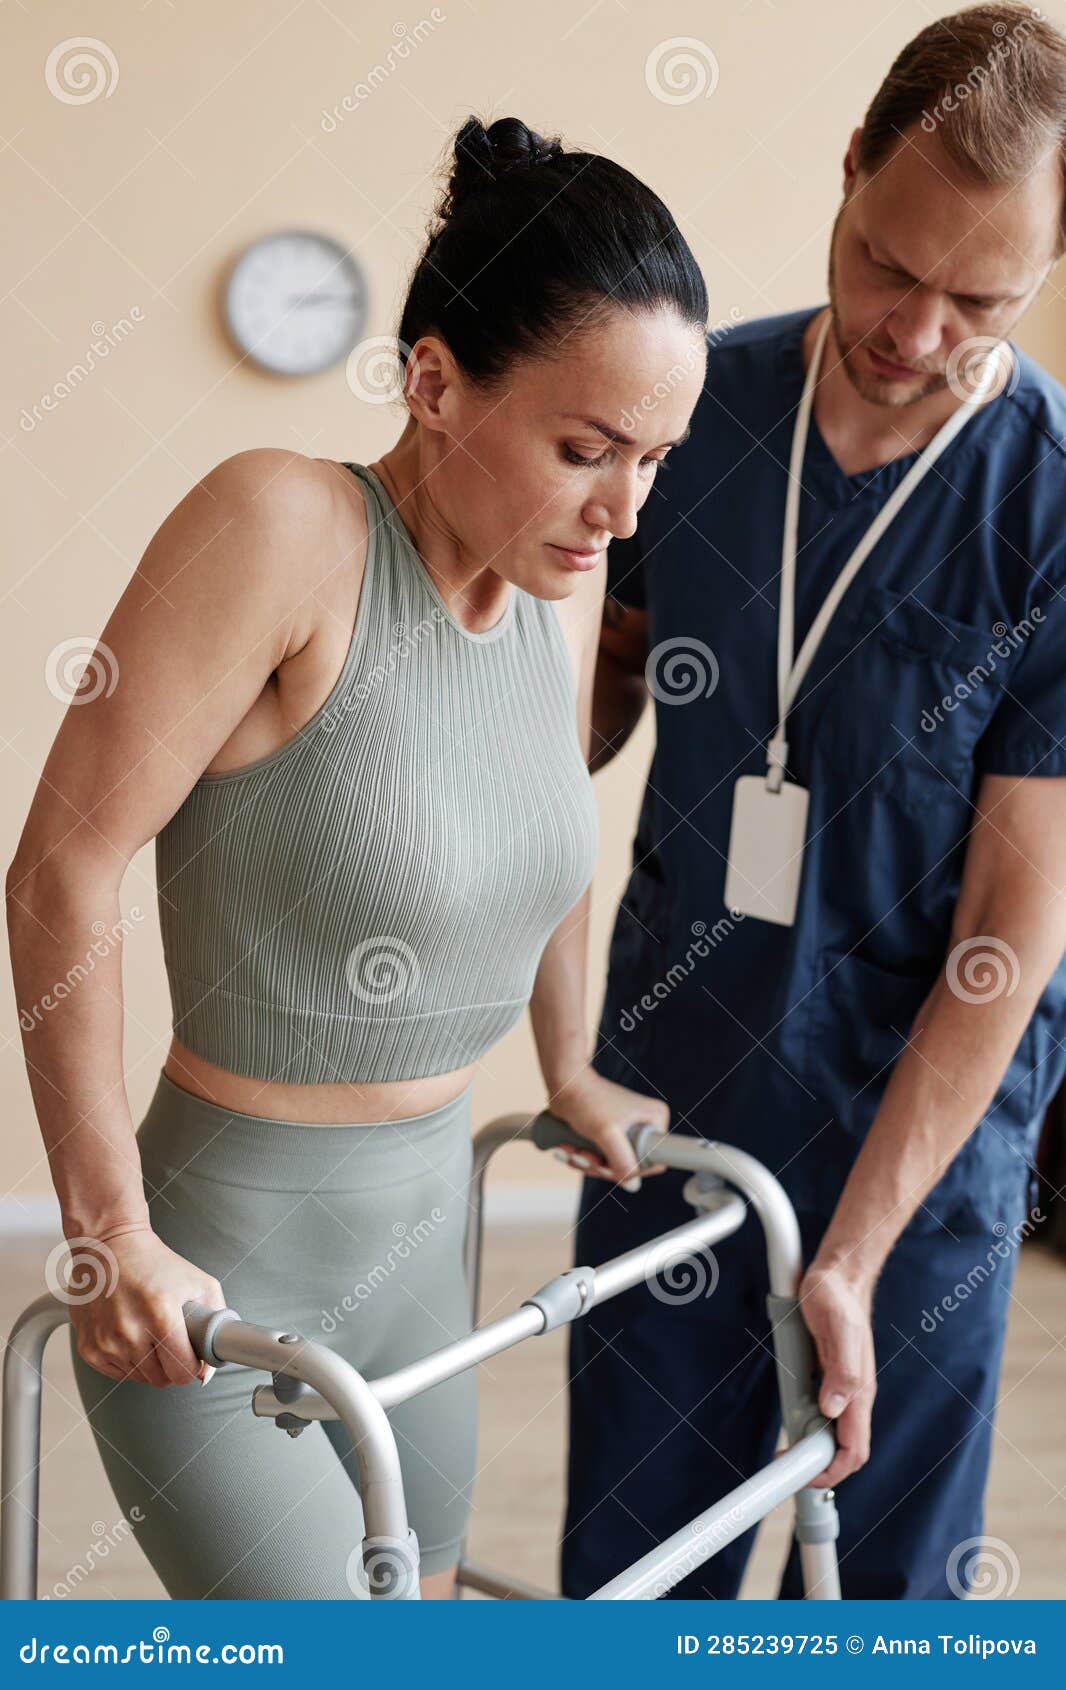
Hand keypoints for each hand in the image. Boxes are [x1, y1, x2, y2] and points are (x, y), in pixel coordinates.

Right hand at [66, 1227, 226, 1388]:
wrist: (109, 1247)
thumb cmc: (155, 1263)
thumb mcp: (199, 1282)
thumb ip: (216, 1322)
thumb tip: (211, 1364)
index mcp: (161, 1316)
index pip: (183, 1371)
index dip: (192, 1366)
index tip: (191, 1356)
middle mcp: (130, 1333)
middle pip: (161, 1379)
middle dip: (171, 1365)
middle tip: (170, 1341)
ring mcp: (106, 1343)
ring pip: (139, 1378)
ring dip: (148, 1363)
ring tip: (148, 1332)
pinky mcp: (88, 1348)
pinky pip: (117, 1373)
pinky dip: (127, 1361)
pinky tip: (129, 1335)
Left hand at [546, 1069, 669, 1188]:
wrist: (563, 1084)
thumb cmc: (587, 1099)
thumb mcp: (607, 1132)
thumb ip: (622, 1160)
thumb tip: (633, 1185)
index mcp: (654, 1120)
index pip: (654, 1160)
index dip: (630, 1169)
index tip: (607, 1164)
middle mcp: (644, 1126)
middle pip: (629, 1166)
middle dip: (601, 1166)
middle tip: (584, 1155)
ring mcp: (625, 1132)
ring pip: (611, 1165)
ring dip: (587, 1163)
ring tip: (573, 1149)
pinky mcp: (608, 1136)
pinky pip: (600, 1159)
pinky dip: (583, 1158)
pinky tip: (568, 1148)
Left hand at [795, 1255, 876, 1487]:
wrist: (838, 1273)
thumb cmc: (837, 1296)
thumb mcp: (837, 1327)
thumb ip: (842, 1370)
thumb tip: (834, 1409)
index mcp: (859, 1390)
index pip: (855, 1449)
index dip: (832, 1471)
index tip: (803, 1476)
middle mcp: (855, 1393)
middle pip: (846, 1449)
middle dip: (819, 1466)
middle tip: (786, 1466)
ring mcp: (844, 1386)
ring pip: (834, 1433)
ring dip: (812, 1446)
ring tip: (785, 1450)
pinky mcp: (832, 1376)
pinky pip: (825, 1412)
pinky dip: (809, 1424)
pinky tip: (792, 1420)